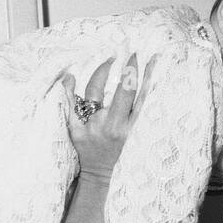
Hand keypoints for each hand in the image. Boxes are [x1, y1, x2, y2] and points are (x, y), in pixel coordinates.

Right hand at [61, 54, 156, 183]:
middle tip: (132, 52)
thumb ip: (69, 101)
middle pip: (124, 92)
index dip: (101, 72)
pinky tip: (153, 78)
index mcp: (97, 121)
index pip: (96, 90)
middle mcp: (115, 123)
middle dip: (128, 71)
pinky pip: (142, 105)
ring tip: (153, 58)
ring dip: (145, 77)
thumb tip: (68, 75)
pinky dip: (147, 90)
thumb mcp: (72, 127)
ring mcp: (127, 125)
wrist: (99, 170)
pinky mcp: (134, 126)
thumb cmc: (84, 148)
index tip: (108, 58)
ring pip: (139, 97)